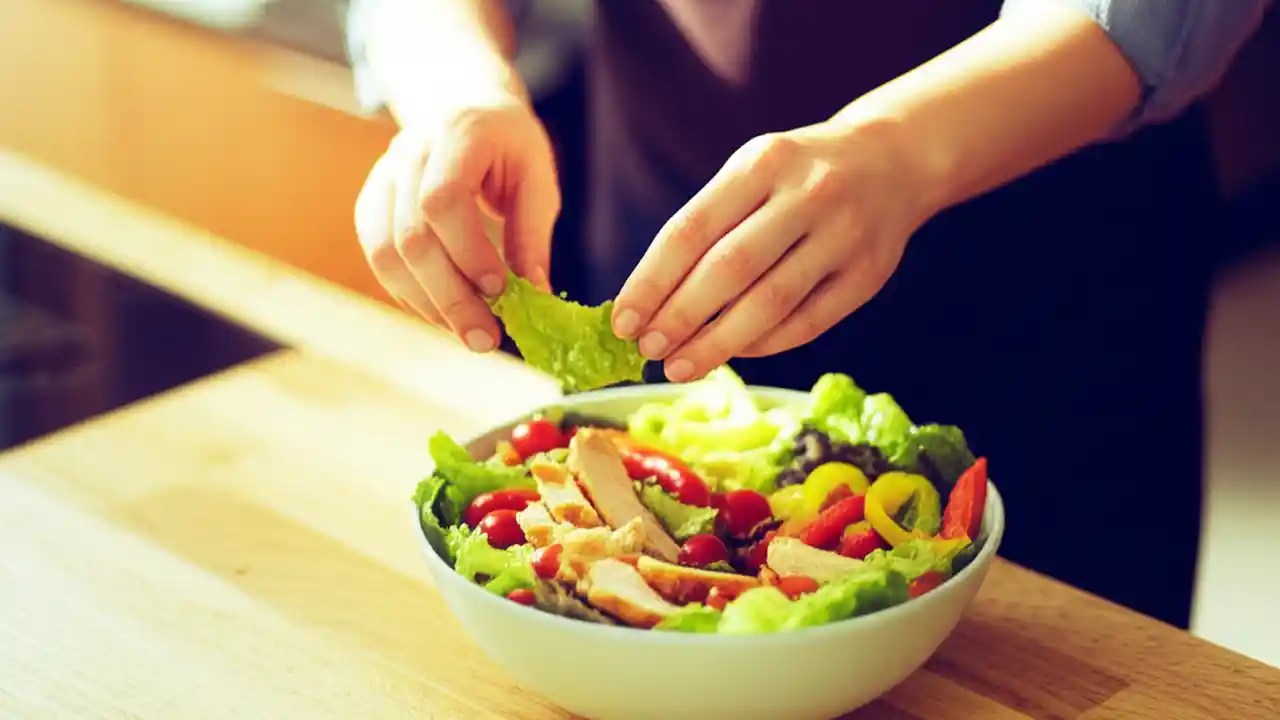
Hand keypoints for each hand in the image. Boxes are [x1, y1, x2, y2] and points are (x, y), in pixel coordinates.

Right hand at [355, 95, 559, 351]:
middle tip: (486, 338)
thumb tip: (534, 295)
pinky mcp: (370, 203)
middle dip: (450, 296)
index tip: (499, 290)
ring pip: (387, 254)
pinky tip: (443, 315)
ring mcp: (382, 176)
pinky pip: (379, 258)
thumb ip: (532, 233)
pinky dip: (410, 294)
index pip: (442, 199)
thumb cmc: (508, 144)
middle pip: (412, 236)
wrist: (462, 104)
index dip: (467, 251)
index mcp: (458, 132)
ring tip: (469, 334)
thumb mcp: (537, 177)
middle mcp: (409, 151)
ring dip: (428, 304)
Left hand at [612, 120, 934, 380]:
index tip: (623, 321)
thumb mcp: (753, 172)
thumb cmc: (799, 176)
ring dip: (717, 342)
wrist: (894, 161)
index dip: (651, 281)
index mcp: (763, 162)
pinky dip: (763, 344)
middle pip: (729, 269)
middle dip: (680, 316)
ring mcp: (843, 236)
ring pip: (770, 303)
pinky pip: (806, 322)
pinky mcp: (867, 275)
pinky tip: (734, 353)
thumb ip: (708, 226)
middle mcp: (808, 195)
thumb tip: (649, 302)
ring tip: (680, 365)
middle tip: (649, 349)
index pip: (692, 229)